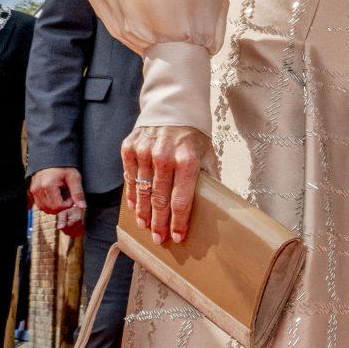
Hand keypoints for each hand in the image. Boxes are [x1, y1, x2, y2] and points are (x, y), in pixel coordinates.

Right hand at [29, 166, 84, 222]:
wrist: (51, 156)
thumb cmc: (63, 165)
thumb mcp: (74, 177)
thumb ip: (78, 193)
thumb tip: (83, 206)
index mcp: (48, 186)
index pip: (58, 206)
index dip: (68, 203)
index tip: (71, 195)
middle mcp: (38, 189)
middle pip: (51, 209)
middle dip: (61, 205)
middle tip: (66, 194)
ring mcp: (33, 190)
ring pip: (44, 208)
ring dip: (54, 205)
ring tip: (60, 194)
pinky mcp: (32, 191)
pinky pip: (39, 204)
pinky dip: (47, 203)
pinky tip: (54, 195)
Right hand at [120, 124, 209, 244]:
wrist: (172, 108)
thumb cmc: (193, 137)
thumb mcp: (208, 154)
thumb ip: (210, 178)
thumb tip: (219, 204)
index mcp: (188, 160)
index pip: (182, 199)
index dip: (179, 221)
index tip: (178, 237)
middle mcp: (164, 156)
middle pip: (159, 199)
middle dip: (159, 223)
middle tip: (160, 240)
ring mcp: (144, 151)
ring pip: (142, 191)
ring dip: (143, 213)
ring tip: (146, 227)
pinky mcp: (129, 147)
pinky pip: (129, 177)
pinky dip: (132, 194)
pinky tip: (135, 207)